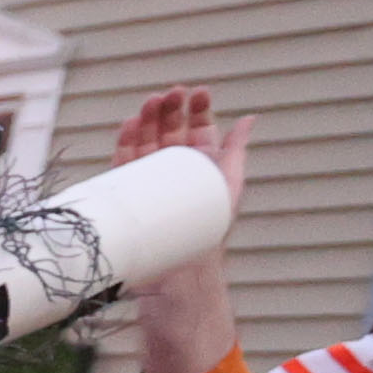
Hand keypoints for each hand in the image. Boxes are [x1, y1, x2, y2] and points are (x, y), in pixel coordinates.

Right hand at [112, 86, 252, 372]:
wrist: (176, 279)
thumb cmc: (206, 241)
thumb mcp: (227, 191)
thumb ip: (235, 155)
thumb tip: (250, 119)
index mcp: (200, 170)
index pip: (197, 132)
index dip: (196, 109)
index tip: (197, 93)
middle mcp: (173, 175)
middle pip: (168, 133)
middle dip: (168, 110)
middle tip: (169, 94)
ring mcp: (149, 185)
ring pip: (145, 144)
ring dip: (146, 121)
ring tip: (149, 104)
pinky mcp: (128, 198)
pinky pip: (123, 166)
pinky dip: (124, 144)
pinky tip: (128, 125)